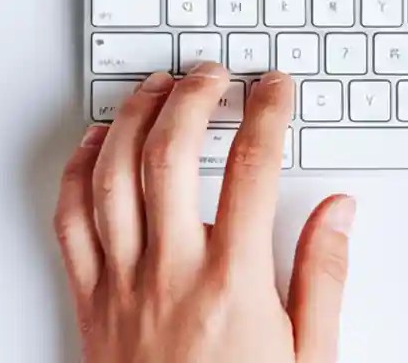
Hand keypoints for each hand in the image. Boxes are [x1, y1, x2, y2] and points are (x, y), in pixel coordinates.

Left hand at [53, 64, 355, 362]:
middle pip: (168, 157)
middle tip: (214, 74)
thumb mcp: (311, 356)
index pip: (252, 169)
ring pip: (111, 178)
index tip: (276, 88)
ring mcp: (121, 286)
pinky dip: (78, 171)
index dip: (267, 113)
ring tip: (157, 89)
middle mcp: (170, 275)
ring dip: (132, 120)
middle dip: (192, 98)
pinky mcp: (88, 303)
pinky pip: (69, 221)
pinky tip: (96, 145)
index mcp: (233, 285)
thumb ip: (324, 275)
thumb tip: (338, 209)